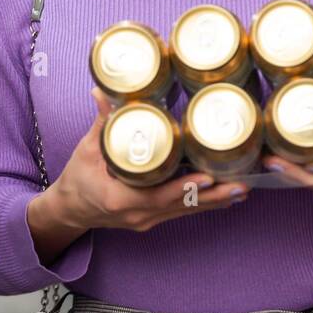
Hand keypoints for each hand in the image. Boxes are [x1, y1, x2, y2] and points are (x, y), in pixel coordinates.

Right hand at [45, 87, 248, 232]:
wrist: (69, 210)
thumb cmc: (77, 181)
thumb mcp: (86, 150)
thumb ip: (101, 123)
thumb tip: (103, 93)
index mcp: (119, 199)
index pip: (157, 195)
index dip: (183, 187)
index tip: (207, 177)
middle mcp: (138, 214)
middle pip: (181, 205)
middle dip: (213, 195)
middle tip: (242, 183)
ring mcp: (147, 220)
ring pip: (187, 211)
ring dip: (215, 200)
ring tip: (243, 188)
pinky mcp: (153, 219)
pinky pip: (182, 211)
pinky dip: (204, 203)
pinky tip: (226, 196)